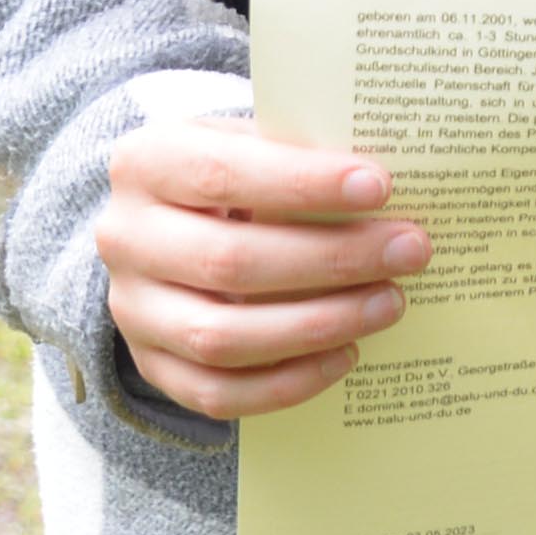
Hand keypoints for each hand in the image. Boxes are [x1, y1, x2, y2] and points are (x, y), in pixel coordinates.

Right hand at [94, 117, 427, 419]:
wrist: (169, 221)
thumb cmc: (236, 172)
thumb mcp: (254, 141)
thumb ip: (302, 154)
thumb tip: (392, 185)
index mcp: (147, 164)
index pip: (223, 174)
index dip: (304, 184)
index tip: (380, 187)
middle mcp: (124, 238)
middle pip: (230, 261)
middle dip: (333, 259)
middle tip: (410, 250)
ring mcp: (132, 309)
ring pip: (221, 336)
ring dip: (318, 325)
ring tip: (390, 303)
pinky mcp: (151, 363)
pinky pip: (216, 393)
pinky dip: (287, 382)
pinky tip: (346, 355)